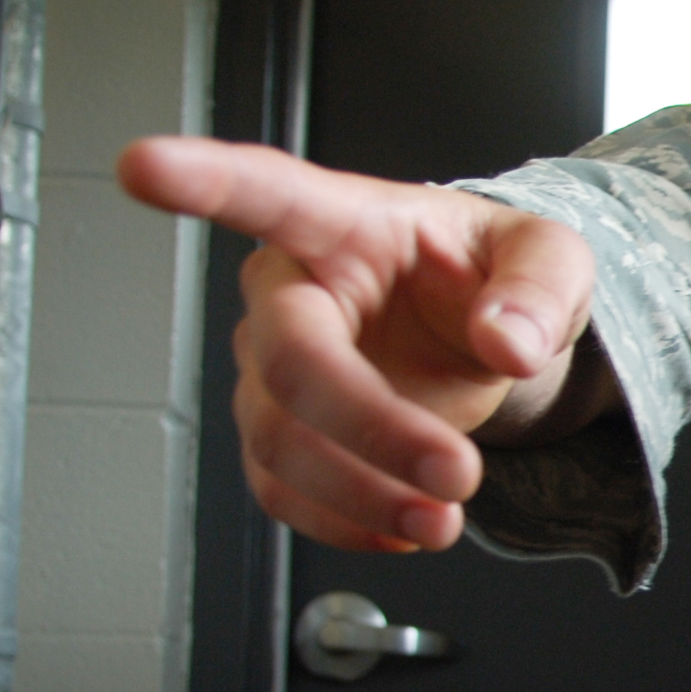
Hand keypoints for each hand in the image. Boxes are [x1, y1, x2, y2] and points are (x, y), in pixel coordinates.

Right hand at [116, 136, 602, 551]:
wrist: (478, 334)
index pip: (267, 192)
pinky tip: (403, 527)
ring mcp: (274, 369)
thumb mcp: (548, 258)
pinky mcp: (281, 435)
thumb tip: (509, 341)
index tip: (142, 164)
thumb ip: (538, 287)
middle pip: (291, 365)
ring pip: (280, 444)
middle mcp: (290, 293)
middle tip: (457, 474)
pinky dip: (345, 524)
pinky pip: (283, 493)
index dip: (202, 181)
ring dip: (363, 496)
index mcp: (344, 223)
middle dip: (373, 430)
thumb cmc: (492, 274)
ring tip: (441, 520)